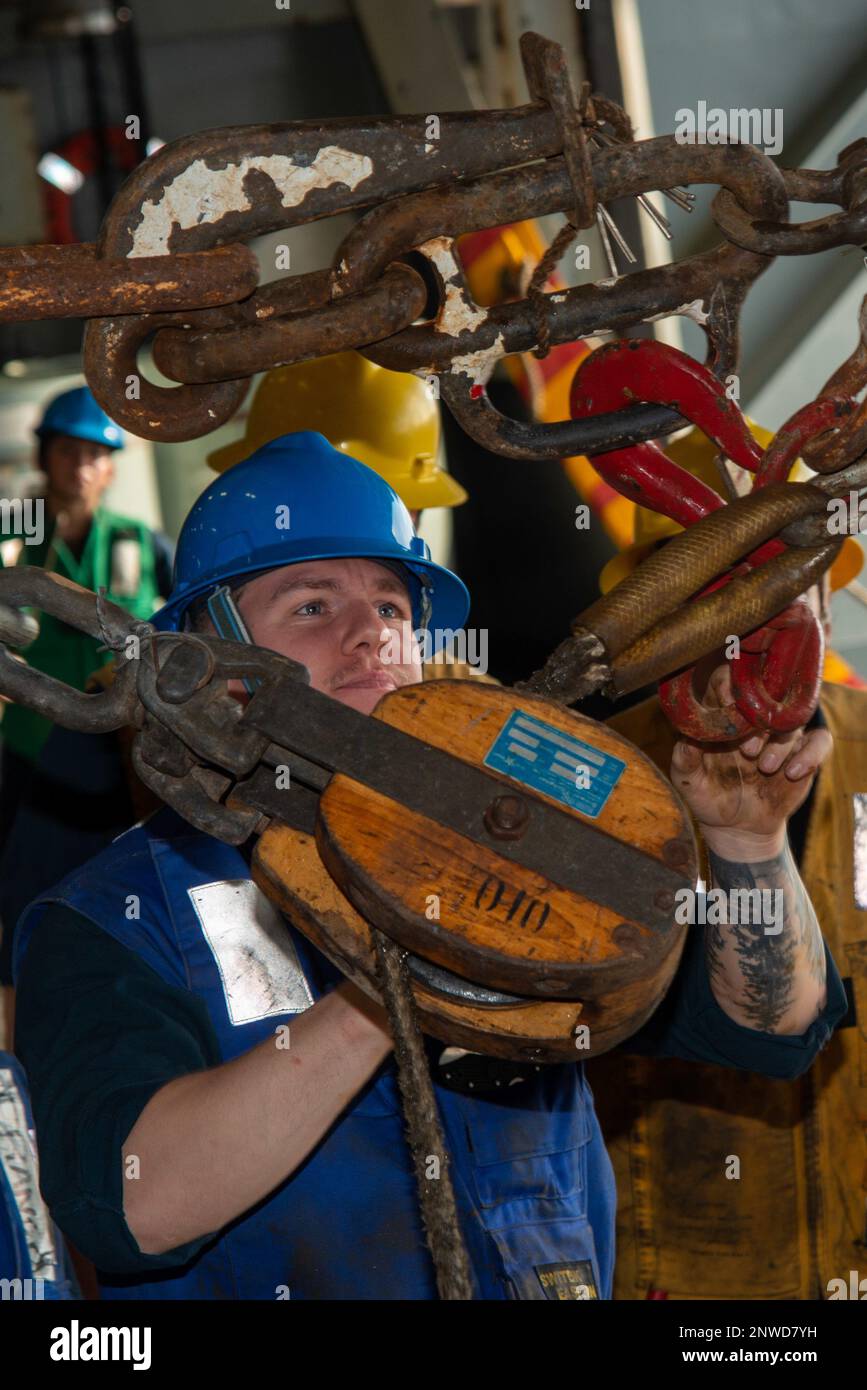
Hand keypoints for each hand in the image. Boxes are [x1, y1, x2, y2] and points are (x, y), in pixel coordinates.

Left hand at [668, 662, 831, 859]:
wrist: (736, 827)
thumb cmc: (707, 797)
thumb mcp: (688, 781)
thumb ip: (684, 758)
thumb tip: (687, 737)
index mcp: (725, 718)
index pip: (729, 682)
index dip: (730, 685)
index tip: (730, 704)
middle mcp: (756, 721)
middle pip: (768, 695)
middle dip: (759, 720)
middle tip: (746, 751)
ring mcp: (782, 735)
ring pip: (793, 719)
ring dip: (779, 743)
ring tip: (764, 768)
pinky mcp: (804, 753)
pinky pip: (820, 740)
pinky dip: (810, 753)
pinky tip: (792, 773)